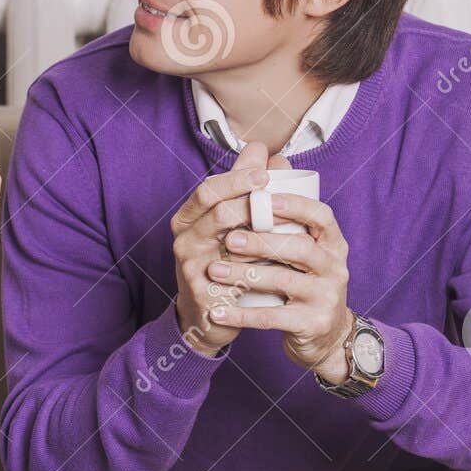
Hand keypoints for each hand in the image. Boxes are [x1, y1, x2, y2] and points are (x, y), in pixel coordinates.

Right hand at [170, 143, 273, 355]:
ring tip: (286, 222)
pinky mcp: (205, 293)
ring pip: (229, 242)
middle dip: (250, 198)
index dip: (236, 178)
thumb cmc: (222, 263)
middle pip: (217, 211)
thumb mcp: (225, 225)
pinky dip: (261, 265)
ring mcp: (192, 267)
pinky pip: (237, 275)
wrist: (208, 317)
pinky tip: (282, 259)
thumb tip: (269, 153)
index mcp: (188, 219)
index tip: (264, 172)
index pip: (208, 190)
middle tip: (278, 193)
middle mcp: (185, 240)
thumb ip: (243, 189)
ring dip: (261, 231)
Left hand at [201, 190, 354, 383]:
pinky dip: (242, 315)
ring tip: (214, 271)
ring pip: (284, 281)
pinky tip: (218, 311)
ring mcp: (326, 296)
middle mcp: (334, 267)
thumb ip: (287, 214)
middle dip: (262, 241)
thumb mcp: (304, 248)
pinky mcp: (312, 324)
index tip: (264, 197)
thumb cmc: (305, 281)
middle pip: (300, 248)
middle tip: (230, 238)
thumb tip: (272, 159)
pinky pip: (273, 317)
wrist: (325, 334)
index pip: (321, 216)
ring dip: (246, 275)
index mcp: (332, 243)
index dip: (295, 205)